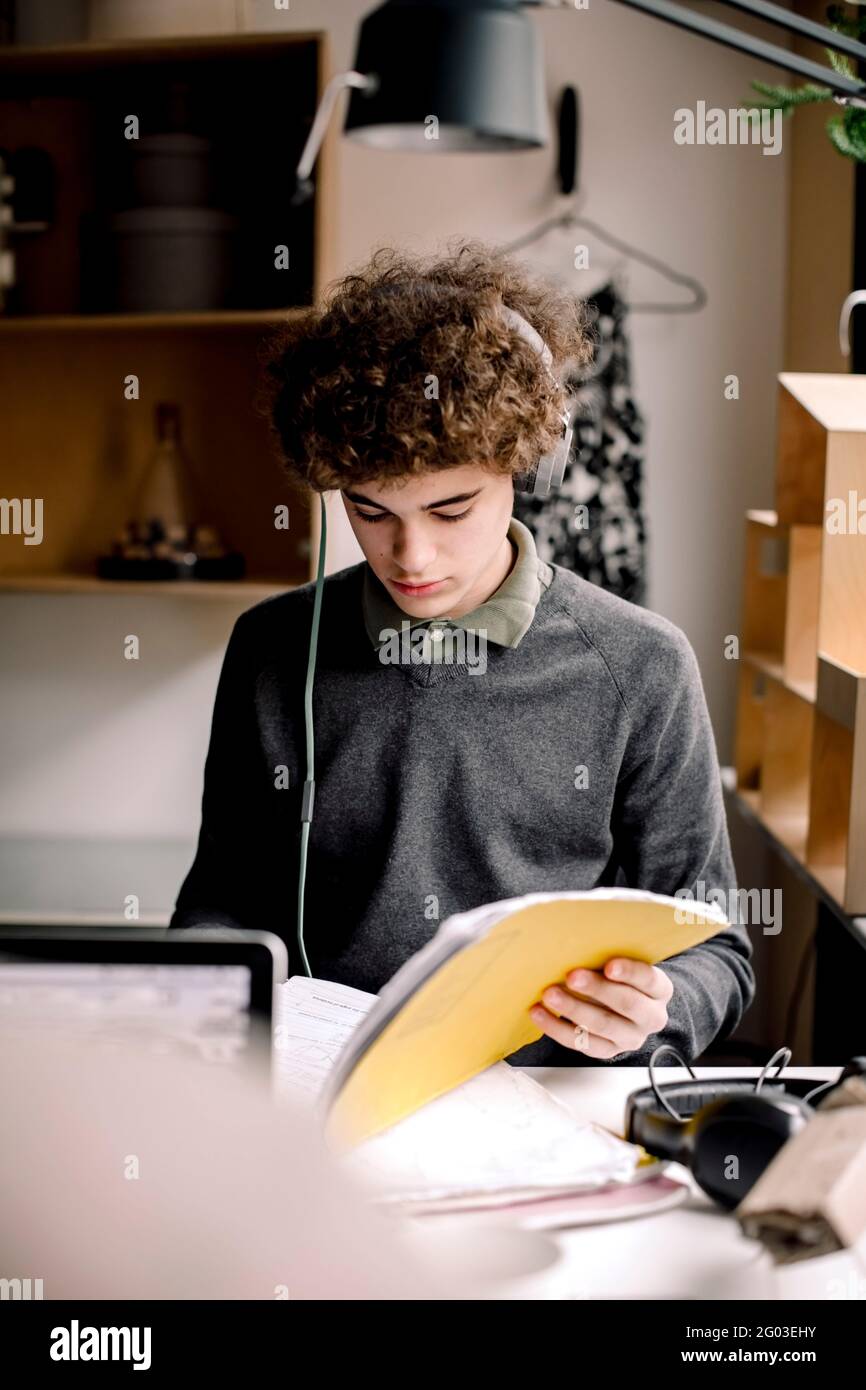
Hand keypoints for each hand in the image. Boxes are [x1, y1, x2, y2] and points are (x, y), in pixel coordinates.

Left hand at [529, 958, 672, 1058]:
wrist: (625, 1004)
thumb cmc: (620, 977)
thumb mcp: (623, 962)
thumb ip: (608, 955)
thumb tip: (577, 943)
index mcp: (659, 989)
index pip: (649, 979)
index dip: (629, 972)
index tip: (609, 966)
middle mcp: (651, 1016)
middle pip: (626, 1003)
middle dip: (597, 989)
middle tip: (571, 976)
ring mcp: (631, 1037)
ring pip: (602, 1025)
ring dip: (573, 1008)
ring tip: (549, 995)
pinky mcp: (609, 1051)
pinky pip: (582, 1043)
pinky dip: (557, 1028)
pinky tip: (540, 1014)